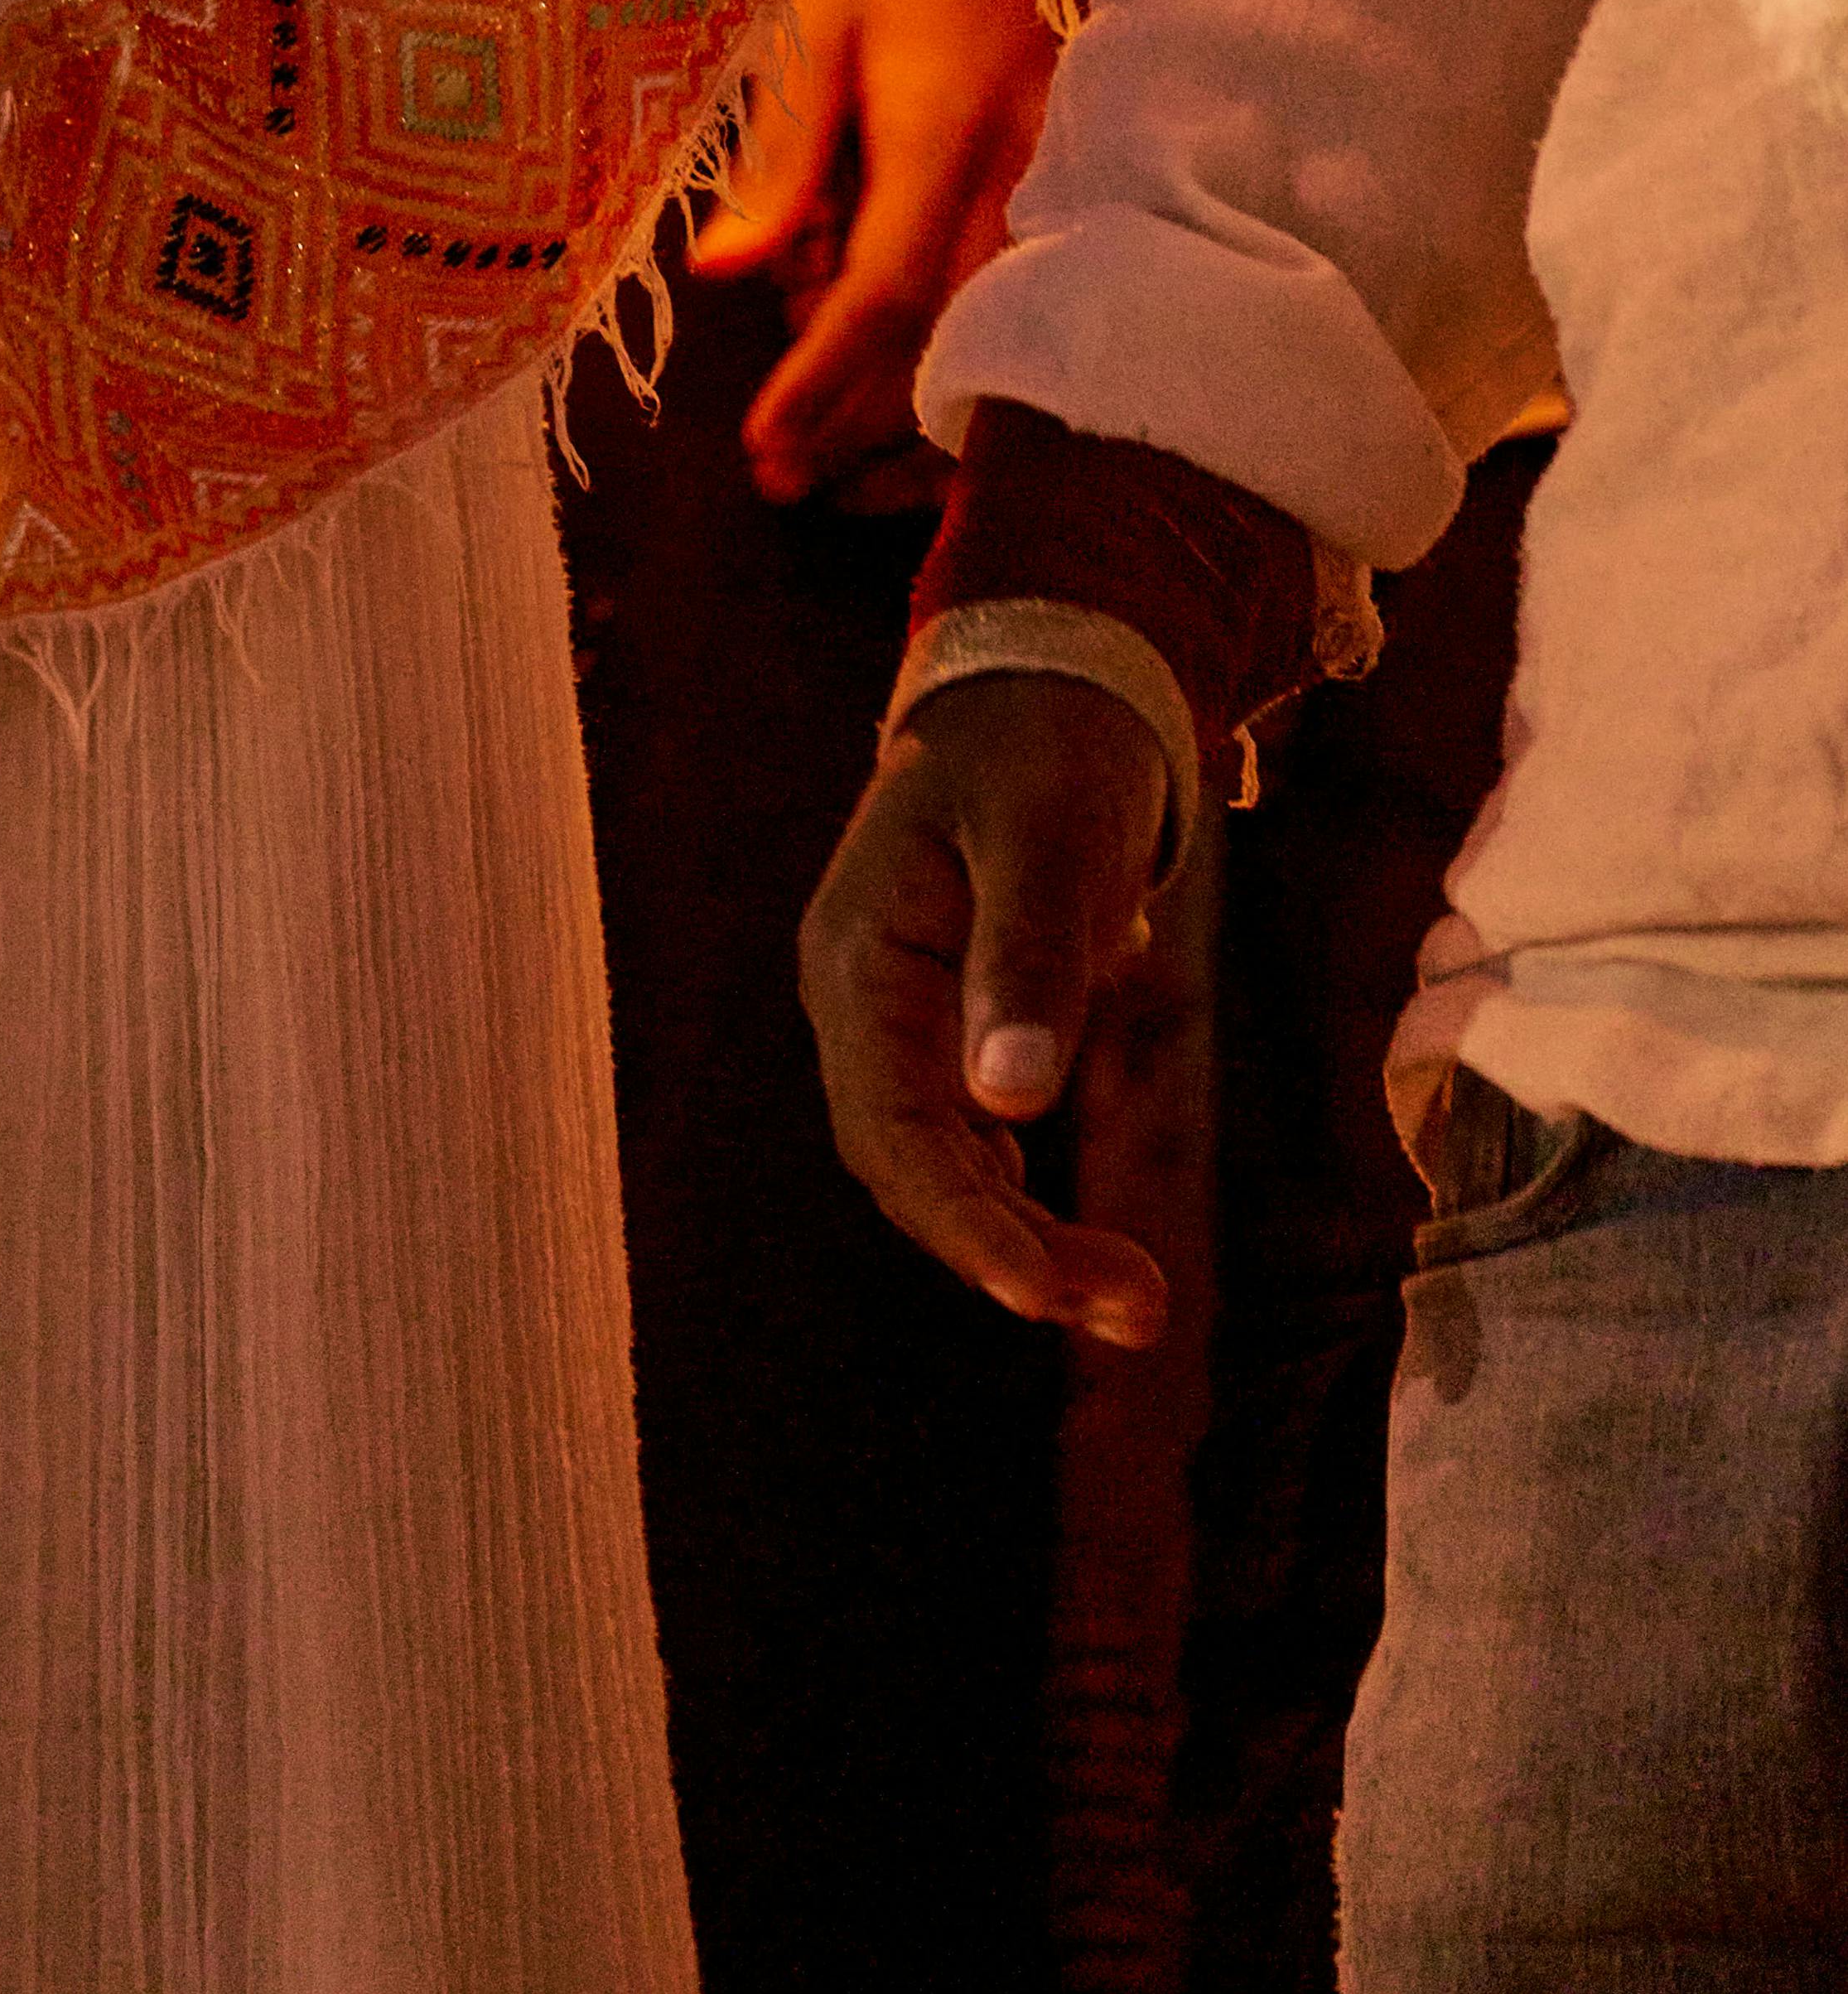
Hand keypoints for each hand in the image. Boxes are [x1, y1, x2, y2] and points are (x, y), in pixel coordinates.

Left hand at [688, 0, 1052, 504]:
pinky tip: (898, 429)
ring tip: (821, 478)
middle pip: (946, 341)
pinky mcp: (1069, 208)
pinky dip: (963, 381)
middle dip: (858, 427)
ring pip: (995, 347)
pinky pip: (1022, 318)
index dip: (822, 381)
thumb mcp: (806, 31)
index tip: (761, 444)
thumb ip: (777, 160)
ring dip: (908, 425)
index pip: (886, 288)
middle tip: (776, 484)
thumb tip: (723, 275)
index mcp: (943, 125)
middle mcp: (1017, 174)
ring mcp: (1059, 194)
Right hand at [799, 673, 1176, 1343]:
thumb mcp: (1046, 838)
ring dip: (1024, 1238)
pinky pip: (968, 1137)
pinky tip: (1079, 1240)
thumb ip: (1025, 962)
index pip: (892, 1129)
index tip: (1044, 1296)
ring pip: (942, 1165)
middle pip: (912, 1166)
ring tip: (1134, 1297)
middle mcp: (860, 1001)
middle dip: (1010, 1251)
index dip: (964, 1223)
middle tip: (1133, 1310)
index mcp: (860, 960)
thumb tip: (1010, 1102)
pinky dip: (1022, 1197)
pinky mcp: (946, 1024)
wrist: (1047, 682)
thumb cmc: (1045, 747)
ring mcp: (897, 1017)